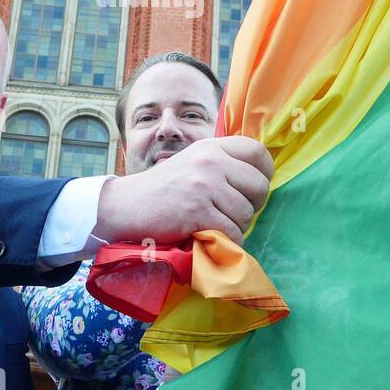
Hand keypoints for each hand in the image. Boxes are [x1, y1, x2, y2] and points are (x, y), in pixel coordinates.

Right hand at [95, 136, 272, 247]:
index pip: (257, 151)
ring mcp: (204, 186)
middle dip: (252, 205)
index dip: (264, 173)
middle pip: (259, 186)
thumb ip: (222, 163)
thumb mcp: (192, 161)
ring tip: (214, 224)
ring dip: (235, 227)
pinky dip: (225, 242)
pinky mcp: (197, 212)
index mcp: (211, 147)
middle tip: (232, 212)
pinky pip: (232, 233)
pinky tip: (208, 236)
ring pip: (246, 214)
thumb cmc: (163, 188)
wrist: (126, 206)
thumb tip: (260, 176)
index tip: (253, 189)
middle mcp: (210, 161)